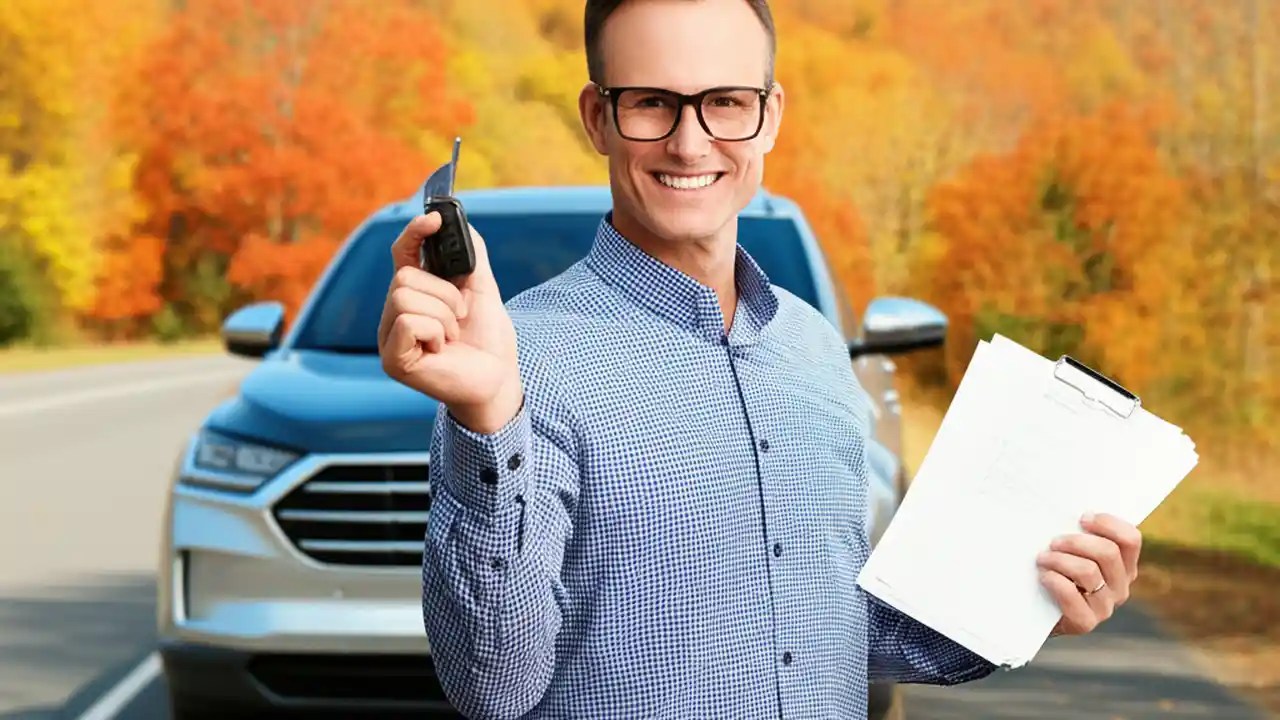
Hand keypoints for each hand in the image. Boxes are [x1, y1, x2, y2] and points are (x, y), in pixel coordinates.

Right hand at [378, 211, 522, 432]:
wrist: (498, 378)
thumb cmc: (488, 339)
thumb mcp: (483, 289)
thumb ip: (472, 256)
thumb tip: (462, 223)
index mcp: (415, 293)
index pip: (403, 253)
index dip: (414, 232)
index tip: (434, 220)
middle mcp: (394, 314)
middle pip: (403, 276)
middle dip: (444, 294)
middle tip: (459, 317)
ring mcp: (389, 338)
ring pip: (404, 296)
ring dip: (442, 315)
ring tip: (452, 336)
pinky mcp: (392, 359)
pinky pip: (408, 322)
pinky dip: (435, 331)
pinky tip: (441, 349)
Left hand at [1036, 512, 1142, 636]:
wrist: (1040, 614)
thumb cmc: (1057, 572)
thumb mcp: (1074, 552)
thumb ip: (1081, 535)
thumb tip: (1072, 512)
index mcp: (1124, 566)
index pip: (1131, 539)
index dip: (1107, 524)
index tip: (1082, 518)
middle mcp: (1120, 586)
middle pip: (1108, 552)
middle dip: (1076, 541)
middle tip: (1054, 541)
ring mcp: (1105, 606)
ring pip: (1088, 571)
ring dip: (1060, 559)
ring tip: (1042, 558)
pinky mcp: (1085, 622)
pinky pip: (1072, 596)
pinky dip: (1054, 581)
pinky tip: (1044, 576)